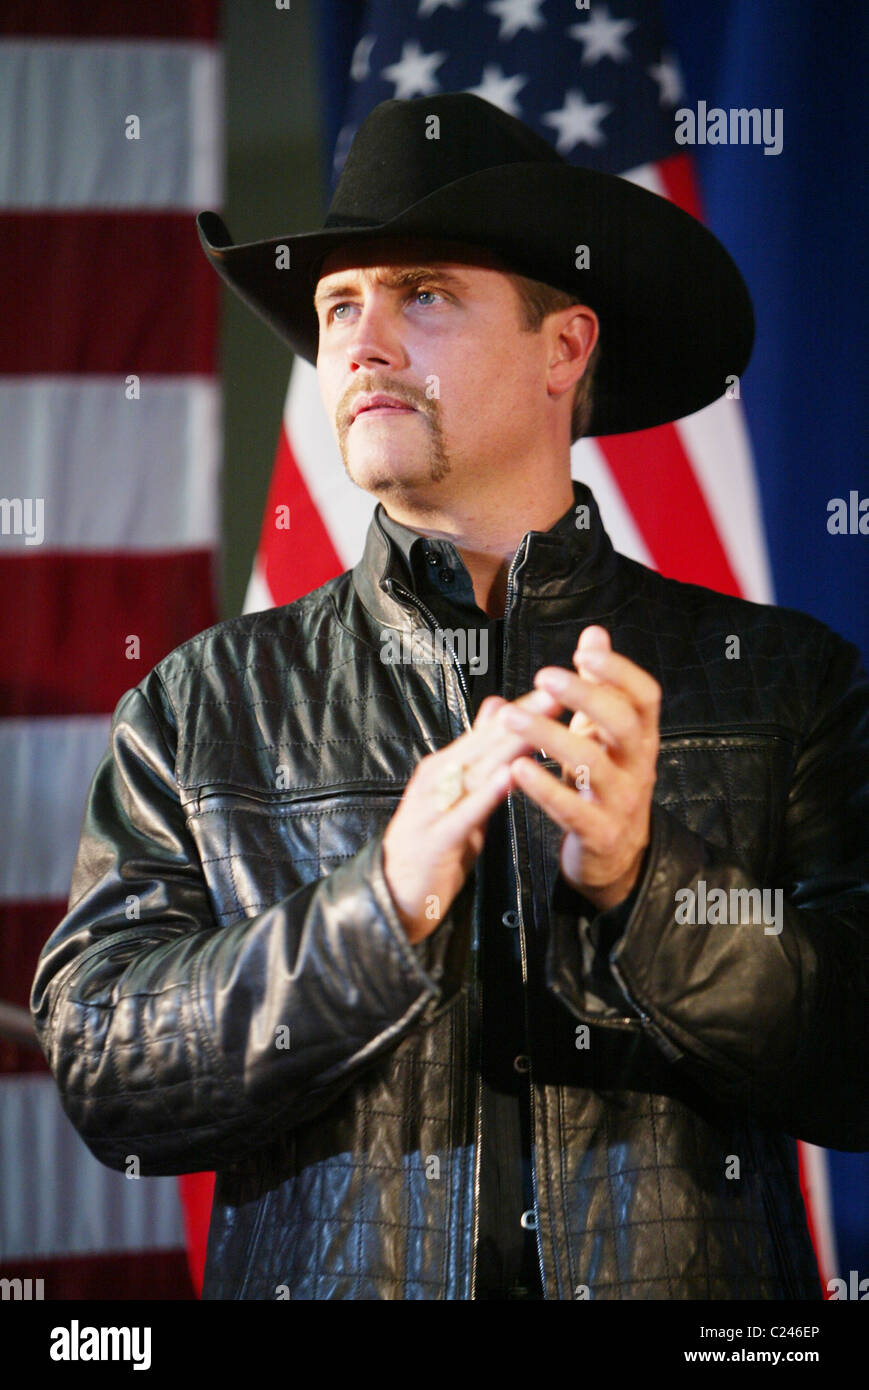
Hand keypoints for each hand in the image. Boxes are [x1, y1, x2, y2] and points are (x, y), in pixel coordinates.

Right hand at [382, 686, 561, 942]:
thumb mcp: (457, 796)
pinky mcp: (434, 838)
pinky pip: (463, 813)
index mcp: (444, 767)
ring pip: (475, 770)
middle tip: (560, 693)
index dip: (524, 708)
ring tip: (542, 725)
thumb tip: (497, 709)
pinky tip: (509, 778)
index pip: (489, 730)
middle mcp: (436, 779)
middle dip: (524, 717)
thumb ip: (477, 755)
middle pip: (485, 742)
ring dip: (510, 746)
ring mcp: (432, 806)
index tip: (560, 686)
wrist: (391, 897)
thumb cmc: (432, 845)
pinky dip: (487, 794)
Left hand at [499, 627, 659, 911]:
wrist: (614, 857)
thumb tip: (594, 633)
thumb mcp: (603, 734)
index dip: (621, 670)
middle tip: (544, 677)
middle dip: (587, 696)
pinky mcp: (599, 833)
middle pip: (625, 724)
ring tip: (511, 719)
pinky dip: (543, 788)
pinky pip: (572, 810)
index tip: (585, 650)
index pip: (645, 696)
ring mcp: (622, 801)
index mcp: (640, 738)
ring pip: (592, 764)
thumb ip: (600, 686)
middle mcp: (638, 765)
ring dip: (550, 737)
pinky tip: (516, 769)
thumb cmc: (603, 783)